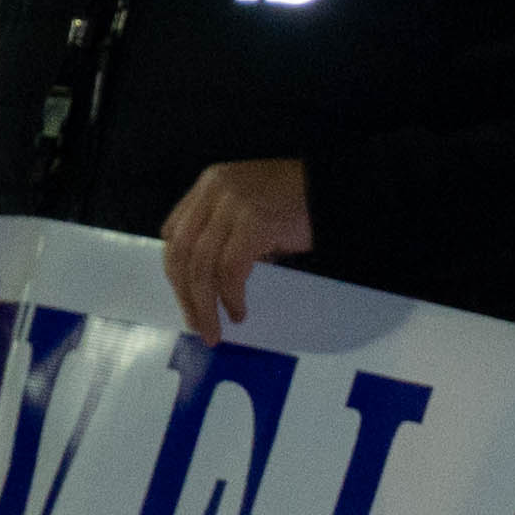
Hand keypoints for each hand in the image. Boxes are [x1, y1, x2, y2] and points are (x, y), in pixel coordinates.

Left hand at [161, 159, 314, 345]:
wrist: (339, 191)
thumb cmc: (299, 203)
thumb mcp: (250, 209)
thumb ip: (226, 232)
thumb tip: (210, 281)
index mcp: (210, 184)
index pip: (175, 232)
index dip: (175, 270)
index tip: (185, 298)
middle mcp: (216, 190)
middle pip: (182, 251)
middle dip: (185, 295)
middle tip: (196, 325)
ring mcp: (234, 204)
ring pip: (202, 265)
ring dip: (205, 305)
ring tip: (214, 330)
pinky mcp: (255, 222)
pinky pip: (231, 269)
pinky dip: (231, 296)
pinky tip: (238, 311)